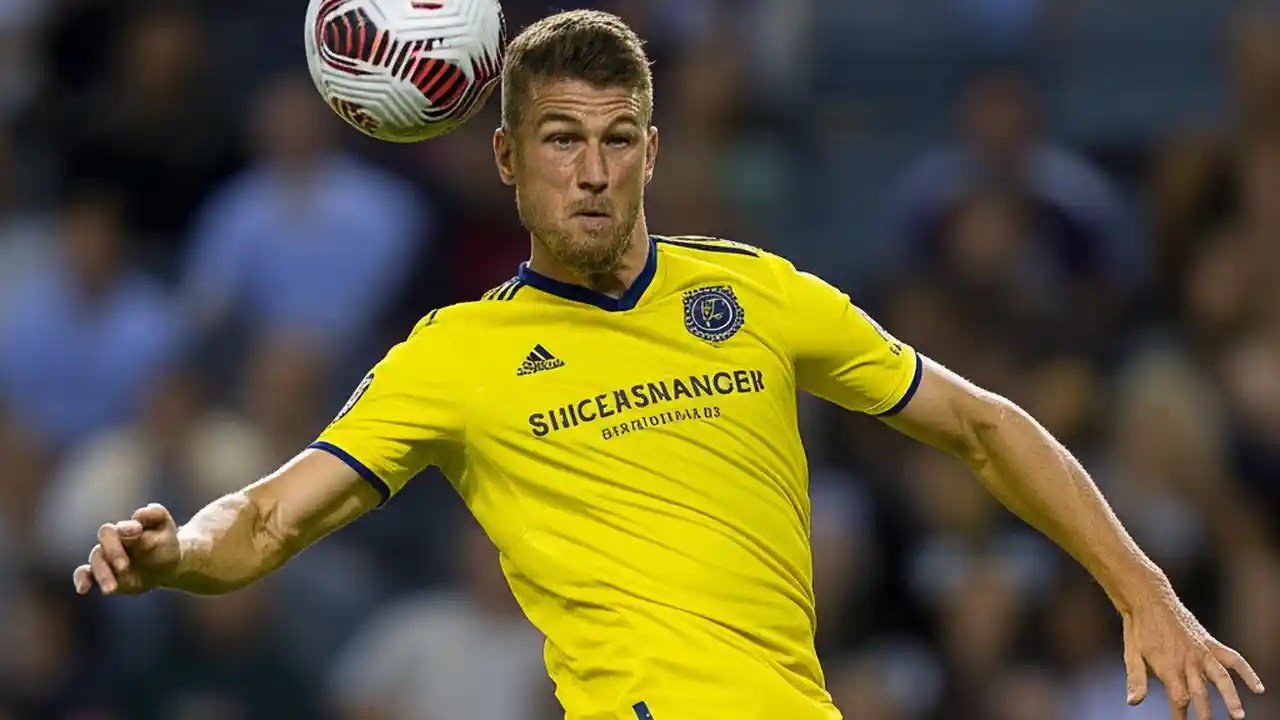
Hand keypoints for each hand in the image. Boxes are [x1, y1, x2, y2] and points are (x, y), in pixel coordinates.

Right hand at [73, 503, 180, 595]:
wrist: (164, 567)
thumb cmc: (166, 546)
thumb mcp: (168, 534)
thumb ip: (154, 521)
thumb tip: (137, 516)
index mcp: (132, 526)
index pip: (124, 525)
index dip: (128, 529)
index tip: (137, 532)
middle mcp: (115, 538)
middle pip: (106, 537)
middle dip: (114, 552)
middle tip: (124, 567)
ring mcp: (107, 555)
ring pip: (97, 558)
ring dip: (102, 573)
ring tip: (111, 589)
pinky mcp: (103, 572)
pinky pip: (85, 573)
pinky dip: (81, 579)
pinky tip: (83, 589)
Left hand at [1123, 593, 1265, 718]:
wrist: (1149, 599)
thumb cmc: (1138, 629)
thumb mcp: (1131, 655)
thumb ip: (1136, 680)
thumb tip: (1132, 702)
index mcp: (1168, 667)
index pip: (1179, 699)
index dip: (1180, 715)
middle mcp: (1188, 661)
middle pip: (1200, 694)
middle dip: (1204, 714)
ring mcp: (1202, 652)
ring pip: (1221, 678)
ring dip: (1231, 698)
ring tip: (1237, 716)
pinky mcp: (1210, 643)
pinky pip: (1233, 658)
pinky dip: (1247, 672)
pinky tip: (1258, 688)